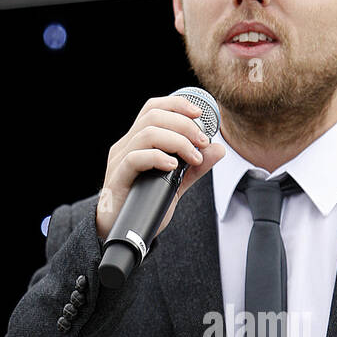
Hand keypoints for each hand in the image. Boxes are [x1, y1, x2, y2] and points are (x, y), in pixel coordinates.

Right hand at [95, 95, 225, 240]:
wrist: (122, 231)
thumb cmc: (144, 203)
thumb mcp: (176, 183)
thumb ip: (195, 166)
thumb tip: (218, 148)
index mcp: (137, 141)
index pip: (153, 109)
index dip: (176, 105)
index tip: (199, 113)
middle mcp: (126, 145)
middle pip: (153, 116)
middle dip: (183, 125)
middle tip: (203, 141)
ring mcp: (119, 160)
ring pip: (147, 134)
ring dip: (176, 141)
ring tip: (193, 157)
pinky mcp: (118, 178)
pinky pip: (135, 158)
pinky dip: (157, 158)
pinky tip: (173, 166)